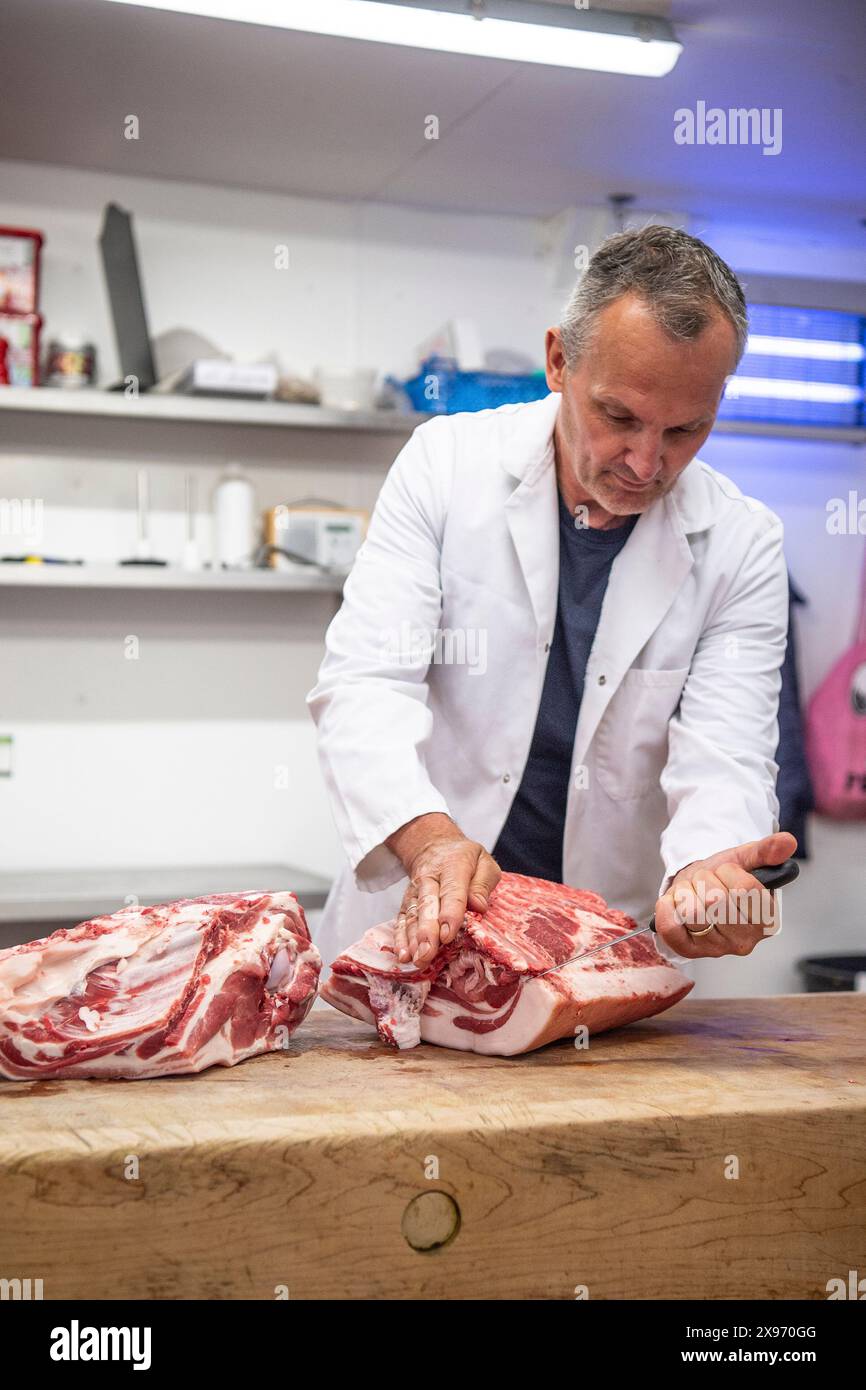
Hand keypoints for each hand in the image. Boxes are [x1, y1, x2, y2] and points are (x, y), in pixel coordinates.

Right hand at [386, 813, 500, 965]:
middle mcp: (430, 878)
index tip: (448, 936)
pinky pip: (402, 919)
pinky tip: (403, 955)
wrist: (435, 845)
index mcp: (454, 866)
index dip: (449, 914)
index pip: (452, 891)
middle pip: (427, 905)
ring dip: (413, 939)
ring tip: (417, 959)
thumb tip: (479, 907)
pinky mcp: (407, 901)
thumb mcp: (483, 862)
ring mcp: (415, 890)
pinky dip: (400, 938)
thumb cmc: (466, 859)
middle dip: (427, 931)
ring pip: (413, 914)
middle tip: (428, 953)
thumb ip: (482, 884)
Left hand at [654, 831, 796, 958]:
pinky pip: (671, 929)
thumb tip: (787, 842)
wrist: (698, 889)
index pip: (745, 889)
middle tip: (705, 880)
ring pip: (692, 912)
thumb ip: (766, 850)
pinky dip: (667, 908)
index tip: (724, 870)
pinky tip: (675, 902)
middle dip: (704, 880)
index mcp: (765, 918)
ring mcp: (717, 948)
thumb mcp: (745, 859)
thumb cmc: (722, 878)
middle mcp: (745, 939)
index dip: (727, 872)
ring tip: (692, 891)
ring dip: (685, 892)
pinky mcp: (690, 951)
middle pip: (716, 900)